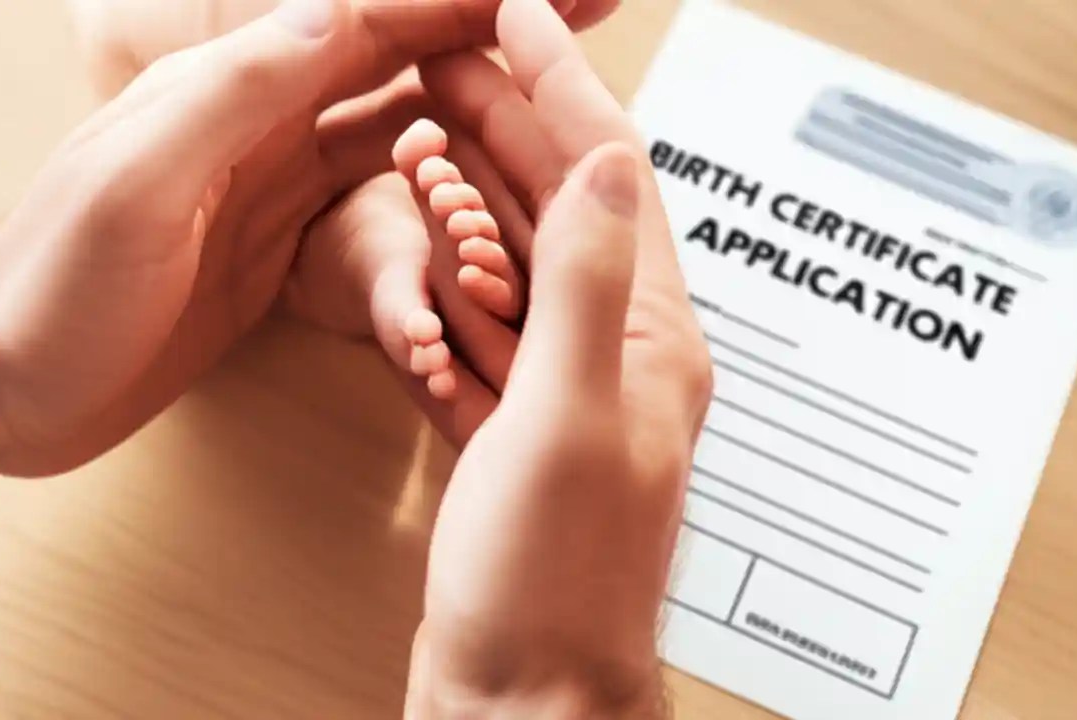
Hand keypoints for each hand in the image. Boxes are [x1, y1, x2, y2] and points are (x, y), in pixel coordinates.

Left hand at [67, 0, 620, 405]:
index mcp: (230, 93)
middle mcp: (258, 125)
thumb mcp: (139, 181)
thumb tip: (338, 11)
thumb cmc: (51, 287)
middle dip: (489, 32)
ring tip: (548, 93)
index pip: (370, 23)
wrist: (3, 384)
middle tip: (581, 19)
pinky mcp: (273, 245)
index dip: (463, 0)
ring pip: (393, 123)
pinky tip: (471, 186)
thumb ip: (236, 94)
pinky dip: (428, 184)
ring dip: (471, 100)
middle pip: (396, 58)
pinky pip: (370, 200)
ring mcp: (269, 185)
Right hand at [402, 0, 713, 715]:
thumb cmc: (558, 581)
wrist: (525, 698)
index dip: (561, 84)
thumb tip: (607, 161)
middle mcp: (613, 353)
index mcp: (648, 337)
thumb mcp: (571, 417)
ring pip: (517, 265)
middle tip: (452, 53)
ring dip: (474, 196)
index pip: (608, 175)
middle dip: (507, 123)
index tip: (516, 11)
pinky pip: (484, 332)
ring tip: (429, 131)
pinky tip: (429, 248)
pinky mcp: (513, 430)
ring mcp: (560, 391)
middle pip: (559, 207)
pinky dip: (452, 283)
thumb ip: (582, 284)